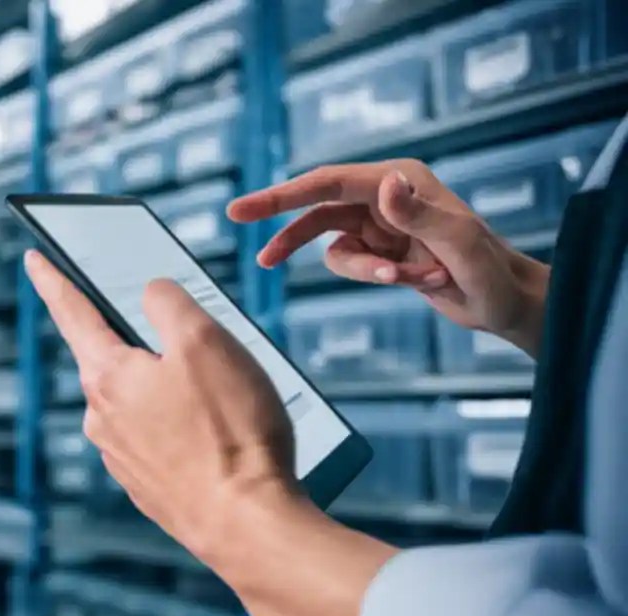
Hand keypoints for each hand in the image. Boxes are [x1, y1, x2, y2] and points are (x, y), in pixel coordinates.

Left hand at [24, 250, 299, 562]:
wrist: (247, 525)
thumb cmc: (230, 433)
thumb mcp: (206, 342)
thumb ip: (169, 302)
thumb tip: (152, 294)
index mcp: (107, 376)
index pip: (73, 312)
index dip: (55, 279)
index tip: (35, 258)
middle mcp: (102, 418)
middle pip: (114, 357)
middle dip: (145, 341)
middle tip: (189, 336)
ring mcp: (123, 457)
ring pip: (141, 399)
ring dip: (174, 388)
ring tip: (227, 395)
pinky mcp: (149, 486)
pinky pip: (161, 437)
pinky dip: (185, 425)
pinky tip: (221, 433)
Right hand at [228, 159, 549, 355]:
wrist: (506, 302)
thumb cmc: (490, 271)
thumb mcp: (458, 243)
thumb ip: (419, 214)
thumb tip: (384, 185)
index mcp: (400, 180)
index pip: (328, 183)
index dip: (282, 195)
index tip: (243, 208)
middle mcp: (386, 194)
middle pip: (316, 207)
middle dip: (285, 226)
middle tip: (244, 230)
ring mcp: (380, 223)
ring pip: (332, 244)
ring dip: (362, 269)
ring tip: (405, 278)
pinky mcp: (380, 249)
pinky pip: (351, 264)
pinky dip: (375, 277)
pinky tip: (416, 280)